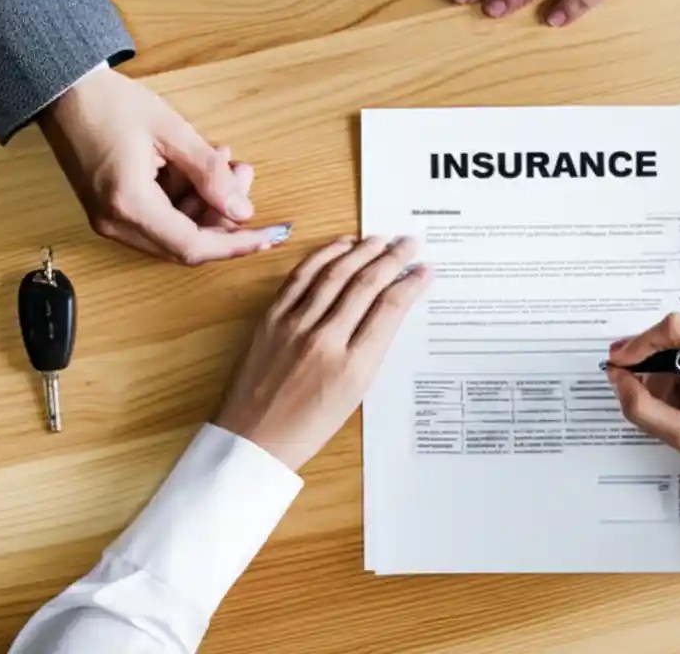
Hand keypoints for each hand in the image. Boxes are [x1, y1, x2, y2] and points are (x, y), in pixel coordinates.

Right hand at [39, 67, 291, 264]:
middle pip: (186, 244)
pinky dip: (186, 199)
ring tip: (226, 162)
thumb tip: (242, 210)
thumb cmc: (109, 102)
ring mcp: (110, 219)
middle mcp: (115, 222)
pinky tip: (199, 167)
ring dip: (207, 204)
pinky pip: (159, 219)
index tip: (270, 235)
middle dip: (223, 217)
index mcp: (129, 204)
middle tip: (244, 176)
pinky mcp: (111, 209)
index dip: (237, 244)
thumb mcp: (172, 131)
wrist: (62, 89)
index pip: (194, 245)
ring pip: (176, 232)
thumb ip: (210, 173)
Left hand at [214, 236, 429, 470]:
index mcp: (353, 366)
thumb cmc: (308, 426)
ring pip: (335, 273)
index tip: (425, 270)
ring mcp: (294, 326)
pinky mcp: (270, 319)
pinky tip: (341, 246)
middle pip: (366, 284)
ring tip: (381, 239)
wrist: (254, 439)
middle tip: (410, 243)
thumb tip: (389, 310)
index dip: (411, 284)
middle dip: (393, 258)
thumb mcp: (355, 394)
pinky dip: (324, 256)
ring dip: (362, 250)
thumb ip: (372, 350)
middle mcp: (325, 340)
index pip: (390, 309)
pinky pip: (301, 277)